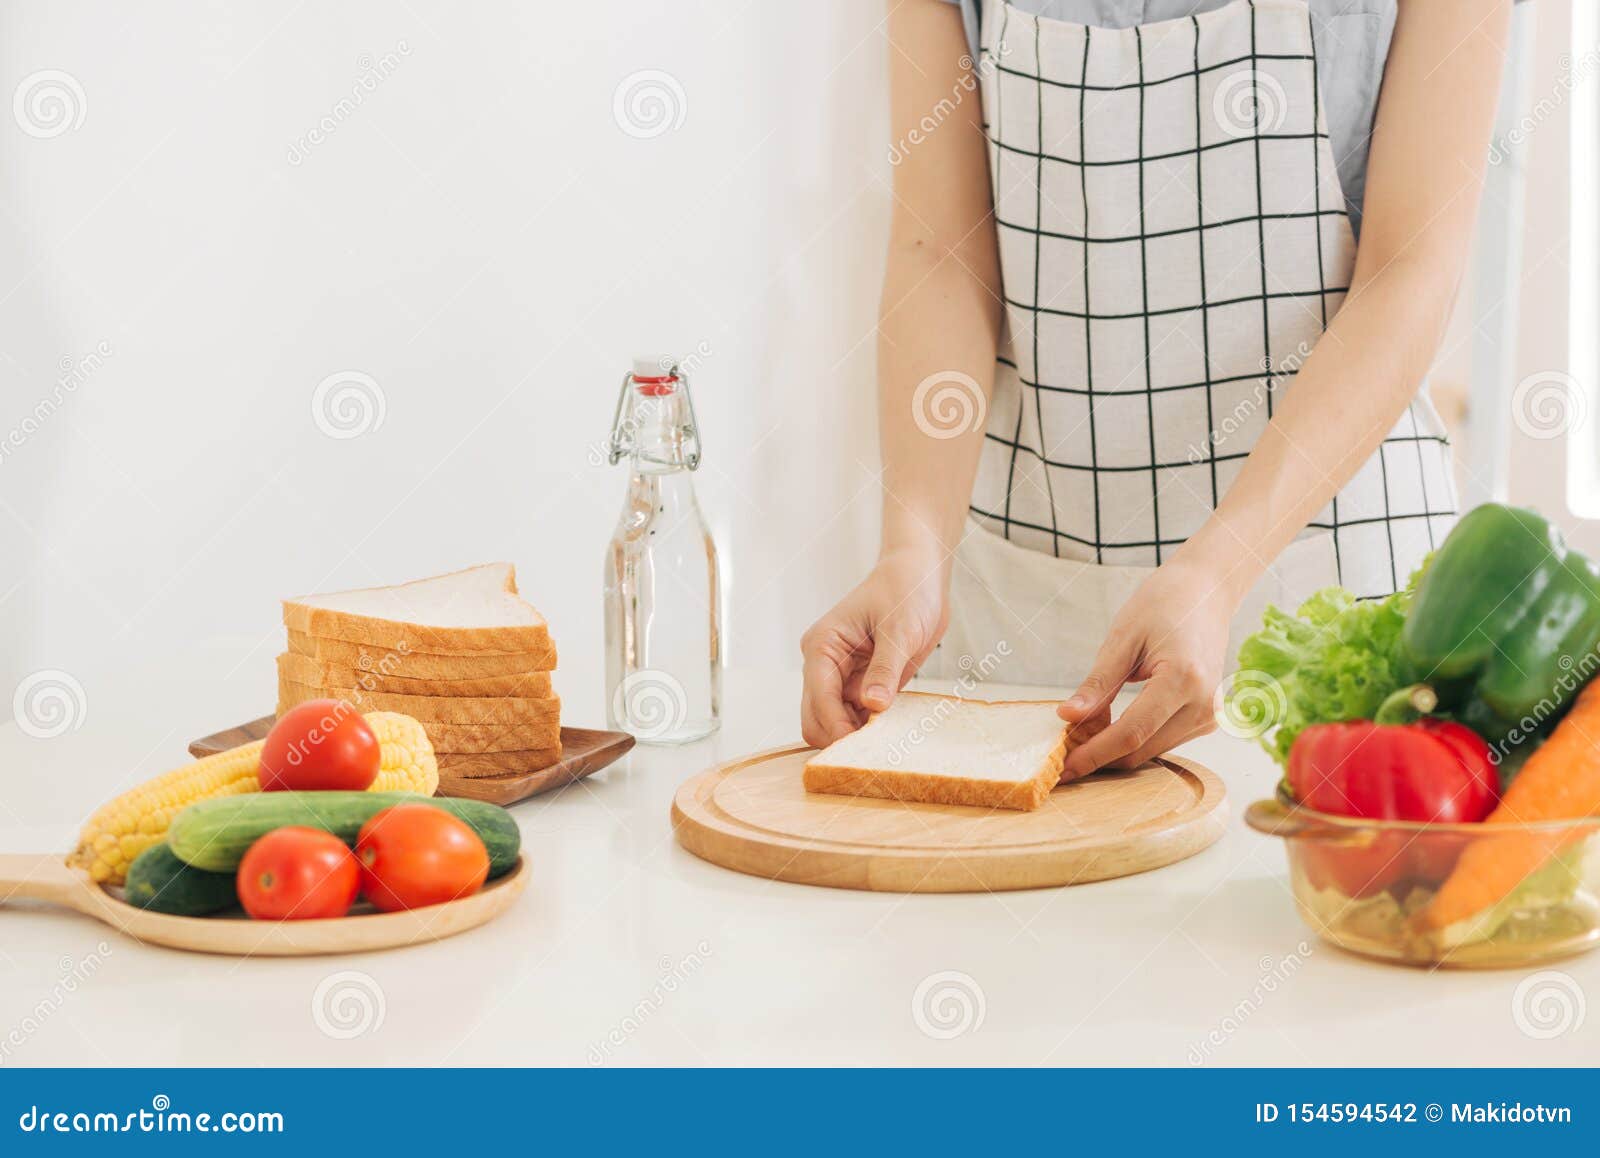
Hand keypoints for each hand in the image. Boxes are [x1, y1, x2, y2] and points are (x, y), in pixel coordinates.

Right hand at [800, 548, 949, 747]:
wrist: (920, 576)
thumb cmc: (906, 588)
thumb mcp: (899, 628)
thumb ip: (885, 668)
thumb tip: (873, 705)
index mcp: (822, 645)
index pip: (819, 697)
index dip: (836, 726)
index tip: (860, 748)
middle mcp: (824, 664)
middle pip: (815, 717)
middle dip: (838, 736)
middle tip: (872, 751)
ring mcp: (842, 677)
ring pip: (833, 722)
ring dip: (854, 736)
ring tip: (885, 744)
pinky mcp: (862, 684)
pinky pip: (856, 717)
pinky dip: (869, 729)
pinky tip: (890, 732)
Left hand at [1057, 560, 1235, 777]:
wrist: (1206, 591)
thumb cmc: (1164, 604)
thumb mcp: (1122, 639)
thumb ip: (1097, 684)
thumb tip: (1067, 717)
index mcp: (1183, 679)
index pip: (1131, 733)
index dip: (1094, 753)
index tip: (1063, 767)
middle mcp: (1203, 704)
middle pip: (1142, 751)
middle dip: (1100, 757)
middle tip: (1063, 753)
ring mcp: (1210, 714)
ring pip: (1152, 752)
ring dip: (1115, 750)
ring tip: (1082, 734)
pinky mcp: (1207, 717)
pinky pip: (1163, 741)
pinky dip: (1135, 740)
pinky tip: (1109, 727)